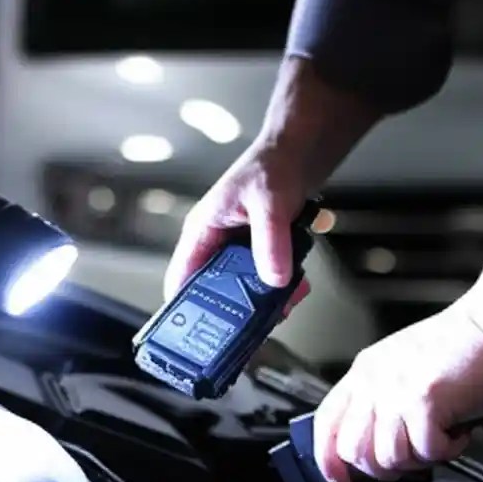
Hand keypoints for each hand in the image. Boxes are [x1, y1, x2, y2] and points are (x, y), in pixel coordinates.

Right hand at [164, 142, 311, 309]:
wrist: (301, 151)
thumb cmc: (273, 165)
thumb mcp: (270, 205)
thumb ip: (271, 243)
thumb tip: (274, 279)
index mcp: (202, 230)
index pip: (181, 277)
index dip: (186, 306)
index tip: (199, 330)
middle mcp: (215, 242)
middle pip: (214, 290)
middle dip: (235, 307)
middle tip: (254, 322)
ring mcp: (238, 248)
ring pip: (242, 287)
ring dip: (264, 298)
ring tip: (283, 302)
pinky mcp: (259, 250)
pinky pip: (264, 278)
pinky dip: (280, 286)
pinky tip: (294, 286)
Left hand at [312, 301, 482, 481]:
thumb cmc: (456, 343)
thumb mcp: (399, 363)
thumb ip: (381, 396)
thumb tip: (374, 440)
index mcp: (363, 371)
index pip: (326, 423)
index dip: (327, 459)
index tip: (339, 480)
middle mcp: (373, 381)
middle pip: (354, 450)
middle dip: (381, 468)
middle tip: (408, 460)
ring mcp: (396, 392)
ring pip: (389, 457)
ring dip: (418, 460)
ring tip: (437, 441)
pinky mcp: (424, 402)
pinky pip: (427, 451)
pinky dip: (446, 451)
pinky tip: (457, 434)